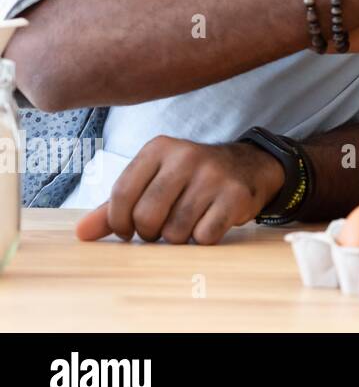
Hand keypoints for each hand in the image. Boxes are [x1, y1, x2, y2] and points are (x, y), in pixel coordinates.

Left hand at [75, 137, 284, 244]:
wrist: (248, 166)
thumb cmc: (190, 178)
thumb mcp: (154, 180)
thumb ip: (116, 206)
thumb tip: (81, 233)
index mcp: (159, 148)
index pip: (121, 194)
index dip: (119, 221)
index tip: (128, 230)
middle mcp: (186, 156)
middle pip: (147, 215)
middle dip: (149, 233)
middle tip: (159, 229)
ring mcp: (213, 175)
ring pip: (175, 230)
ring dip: (177, 238)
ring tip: (185, 224)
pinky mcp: (235, 195)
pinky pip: (204, 236)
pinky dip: (202, 239)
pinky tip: (207, 224)